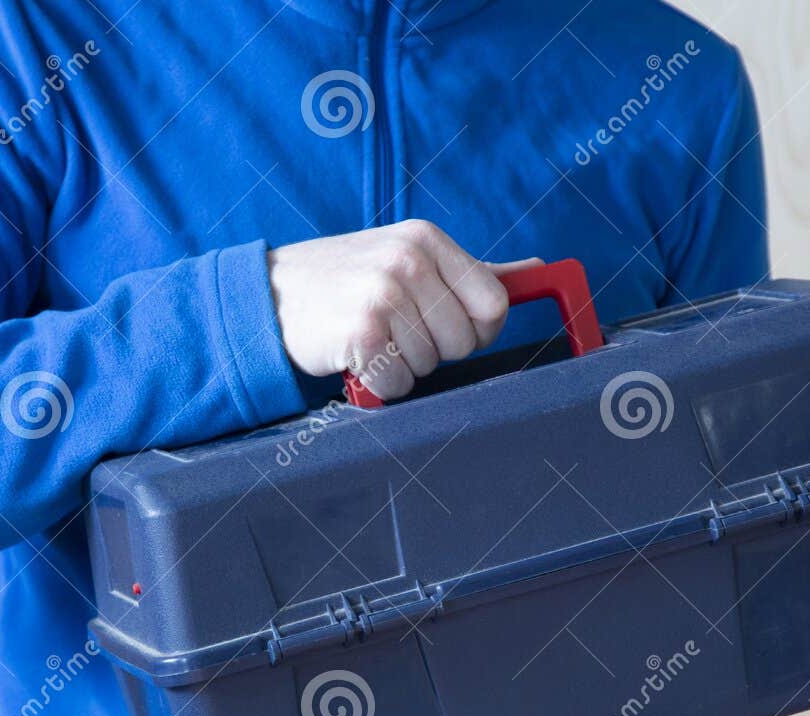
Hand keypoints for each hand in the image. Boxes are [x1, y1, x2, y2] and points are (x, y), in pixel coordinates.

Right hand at [267, 220, 539, 399]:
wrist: (271, 296)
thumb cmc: (347, 282)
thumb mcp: (408, 258)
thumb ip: (472, 271)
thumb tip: (538, 271)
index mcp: (427, 239)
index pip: (494, 305)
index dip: (476, 329)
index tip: (444, 325)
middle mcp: (408, 260)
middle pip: (464, 342)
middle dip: (433, 349)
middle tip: (394, 329)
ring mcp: (383, 294)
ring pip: (431, 366)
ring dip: (402, 365)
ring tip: (370, 337)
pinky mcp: (361, 332)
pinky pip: (399, 383)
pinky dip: (378, 383)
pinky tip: (356, 356)